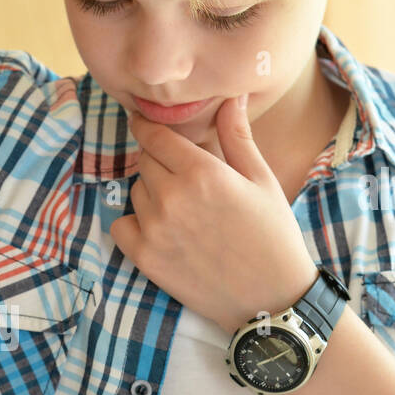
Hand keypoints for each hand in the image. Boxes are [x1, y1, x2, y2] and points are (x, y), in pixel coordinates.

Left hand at [110, 96, 317, 335]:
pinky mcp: (145, 258)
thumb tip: (231, 96)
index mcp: (201, 172)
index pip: (154, 135)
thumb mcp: (261, 180)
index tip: (145, 124)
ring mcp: (154, 230)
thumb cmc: (272, 236)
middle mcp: (171, 198)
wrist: (270, 298)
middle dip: (160, 163)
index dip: (148, 127)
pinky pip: (121, 226)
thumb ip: (237, 136)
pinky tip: (162, 230)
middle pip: (145, 162)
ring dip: (151, 193)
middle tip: (186, 179)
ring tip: (183, 210)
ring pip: (136, 193)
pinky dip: (135, 224)